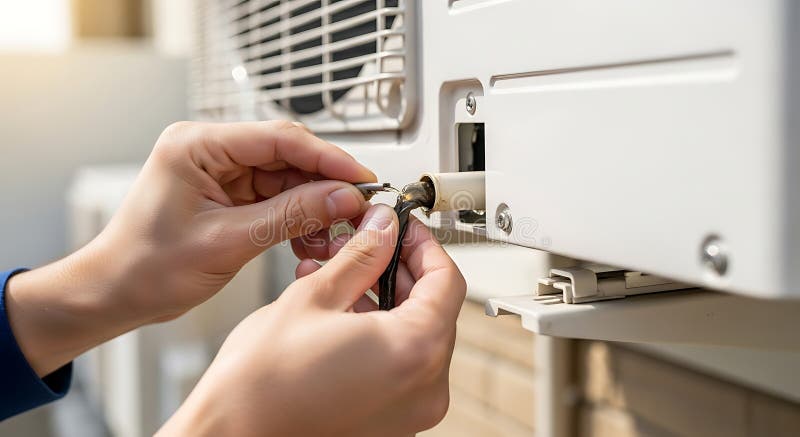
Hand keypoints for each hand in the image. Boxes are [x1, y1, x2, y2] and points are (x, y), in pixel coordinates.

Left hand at [6, 121, 374, 375]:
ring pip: (286, 177)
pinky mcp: (227, 193)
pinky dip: (296, 217)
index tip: (361, 178)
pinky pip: (275, 197)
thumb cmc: (147, 267)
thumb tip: (342, 197)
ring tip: (332, 233)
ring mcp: (219, 171)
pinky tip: (309, 238)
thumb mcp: (227, 241)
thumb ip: (290, 215)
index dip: (327, 157)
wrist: (115, 293)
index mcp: (197, 145)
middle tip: (356, 209)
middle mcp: (209, 150)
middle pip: (287, 155)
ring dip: (313, 204)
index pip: (278, 138)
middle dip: (324, 183)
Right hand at [159, 204, 466, 436]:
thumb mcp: (315, 296)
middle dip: (400, 270)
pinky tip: (343, 310)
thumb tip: (383, 229)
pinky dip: (379, 333)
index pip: (446, 281)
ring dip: (386, 299)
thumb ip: (361, 255)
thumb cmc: (261, 384)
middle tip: (369, 245)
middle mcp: (425, 388)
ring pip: (415, 336)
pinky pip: (400, 364)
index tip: (402, 229)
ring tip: (344, 275)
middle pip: (434, 308)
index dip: (423, 245)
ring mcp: (410, 411)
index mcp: (414, 352)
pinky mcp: (392, 422)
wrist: (233, 436)